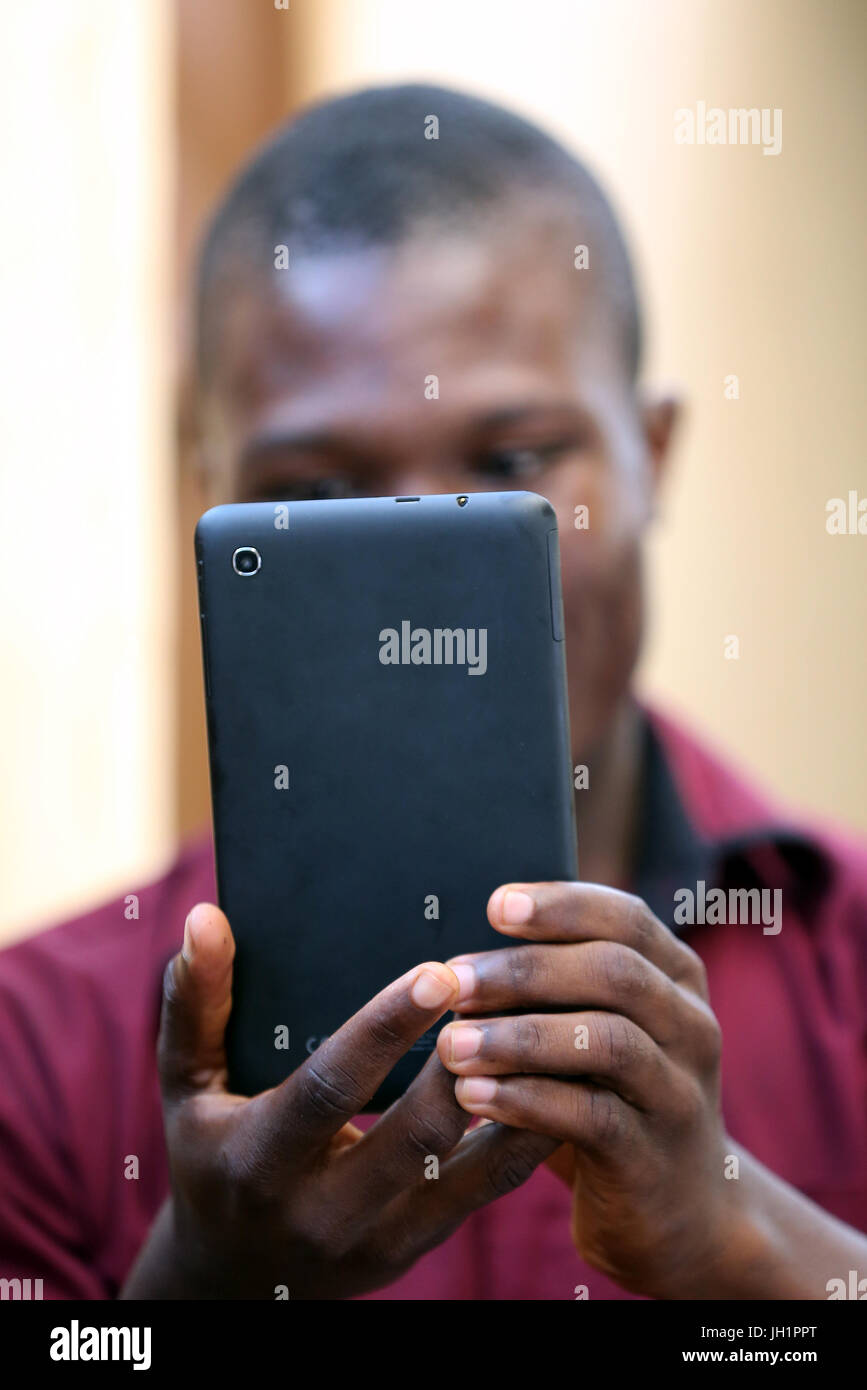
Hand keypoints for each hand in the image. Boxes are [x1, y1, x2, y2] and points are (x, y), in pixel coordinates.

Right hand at [121, 902, 557, 1299]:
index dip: (386, 1030)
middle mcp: (321, 1212)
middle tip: (507, 987)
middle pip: (415, 1137)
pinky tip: (552, 1074)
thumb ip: (194, 1002)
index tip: (438, 972)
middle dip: (466, 1061)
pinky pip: (488, 1191)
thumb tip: (206, 917)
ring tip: (544, 1021)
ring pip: (469, 1172)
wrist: (233, 1277)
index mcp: (259, 1160)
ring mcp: (378, 1240)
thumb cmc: (209, 1155)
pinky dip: (525, 1131)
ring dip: (515, 1094)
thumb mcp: (187, 1084)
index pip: (332, 1090)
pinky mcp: (418, 1247)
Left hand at [436, 881, 749, 1298]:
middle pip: (614, 972)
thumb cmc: (609, 1100)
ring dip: (520, 1037)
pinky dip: (526, 1100)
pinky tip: (473, 1096)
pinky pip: (592, 1117)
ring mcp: (679, 1093)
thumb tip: (460, 955)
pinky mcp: (655, 1157)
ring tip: (452, 1044)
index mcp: (676, 979)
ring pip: (606, 1042)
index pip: (624, 919)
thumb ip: (553, 989)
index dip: (561, 906)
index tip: (494, 905)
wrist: (678, 1214)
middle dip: (525, 970)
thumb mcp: (593, 1032)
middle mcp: (690, 1026)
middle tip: (454, 980)